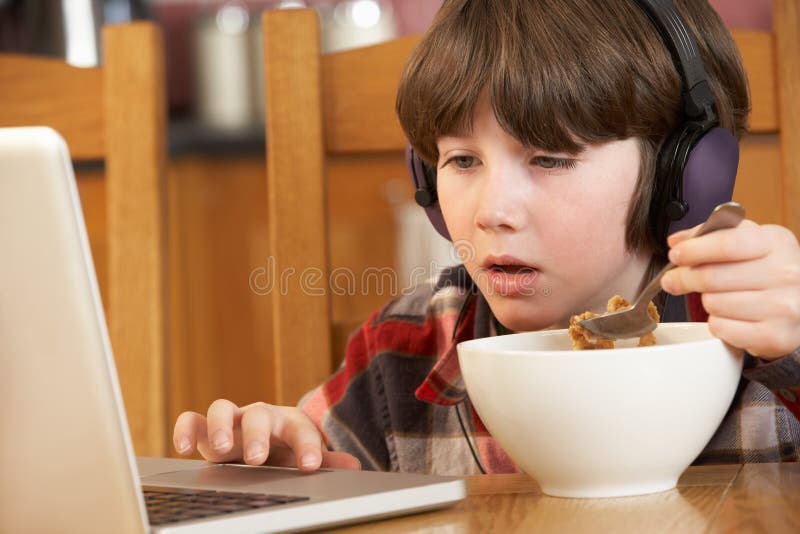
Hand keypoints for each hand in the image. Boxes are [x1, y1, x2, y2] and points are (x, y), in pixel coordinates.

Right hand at [173, 399, 360, 470]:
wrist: (262, 442)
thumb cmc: (287, 450)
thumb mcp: (306, 455)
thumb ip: (327, 461)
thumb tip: (353, 466)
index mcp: (289, 422)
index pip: (302, 430)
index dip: (307, 448)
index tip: (310, 466)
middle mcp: (259, 416)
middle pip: (259, 414)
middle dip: (257, 435)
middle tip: (257, 458)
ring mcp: (231, 420)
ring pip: (221, 408)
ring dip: (219, 425)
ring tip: (219, 446)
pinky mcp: (205, 429)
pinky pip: (191, 420)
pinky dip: (185, 429)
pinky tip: (182, 448)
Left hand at [661, 220, 799, 358]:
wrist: (799, 305)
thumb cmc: (768, 271)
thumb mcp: (749, 242)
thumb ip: (711, 235)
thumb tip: (678, 241)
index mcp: (776, 243)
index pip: (726, 244)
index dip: (694, 250)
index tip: (676, 255)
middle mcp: (786, 274)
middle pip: (712, 277)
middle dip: (685, 278)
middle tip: (674, 279)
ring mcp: (783, 307)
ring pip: (713, 304)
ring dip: (706, 301)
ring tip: (719, 297)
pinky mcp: (774, 336)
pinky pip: (720, 328)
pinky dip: (717, 322)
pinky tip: (730, 316)